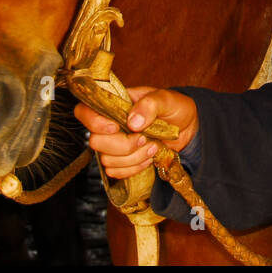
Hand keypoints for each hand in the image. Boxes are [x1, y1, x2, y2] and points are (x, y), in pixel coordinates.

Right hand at [74, 87, 198, 179]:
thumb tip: (133, 121)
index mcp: (115, 104)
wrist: (187, 129)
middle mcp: (109, 125)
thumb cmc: (174, 108)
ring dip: (133, 157)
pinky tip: (149, 157)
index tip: (115, 127)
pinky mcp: (121, 161)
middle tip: (145, 138)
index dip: (93, 122)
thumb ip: (150, 105)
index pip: (84, 111)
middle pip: (95, 141)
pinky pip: (116, 172)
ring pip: (106, 160)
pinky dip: (134, 168)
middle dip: (123, 145)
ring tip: (153, 146)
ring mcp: (114, 144)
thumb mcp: (167, 99)